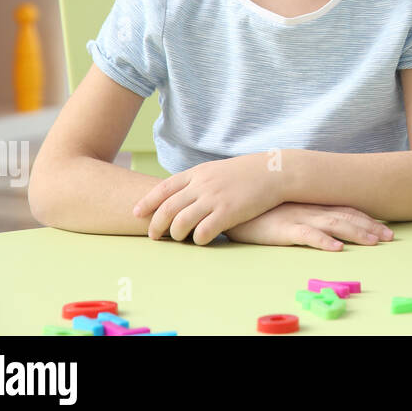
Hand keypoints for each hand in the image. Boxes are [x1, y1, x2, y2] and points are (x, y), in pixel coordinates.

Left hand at [133, 153, 284, 244]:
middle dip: (156, 225)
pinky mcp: (228, 213)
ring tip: (179, 239)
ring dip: (176, 235)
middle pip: (167, 209)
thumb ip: (198, 181)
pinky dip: (198, 240)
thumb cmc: (247, 173)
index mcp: (198, 173)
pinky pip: (202, 233)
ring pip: (181, 223)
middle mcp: (202, 185)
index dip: (147, 202)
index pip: (163, 188)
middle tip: (153, 236)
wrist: (275, 171)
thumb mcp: (218, 169)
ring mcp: (214, 199)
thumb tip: (180, 195)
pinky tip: (201, 241)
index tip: (136, 213)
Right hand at [224, 203, 394, 250]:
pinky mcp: (282, 229)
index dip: (367, 219)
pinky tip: (336, 248)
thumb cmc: (261, 207)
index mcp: (313, 203)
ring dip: (355, 233)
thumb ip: (307, 209)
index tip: (385, 228)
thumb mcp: (289, 206)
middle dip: (370, 227)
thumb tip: (326, 218)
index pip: (346, 209)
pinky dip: (323, 241)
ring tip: (373, 242)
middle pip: (346, 217)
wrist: (233, 203)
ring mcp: (297, 217)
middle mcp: (310, 208)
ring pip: (333, 225)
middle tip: (390, 237)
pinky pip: (306, 235)